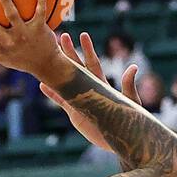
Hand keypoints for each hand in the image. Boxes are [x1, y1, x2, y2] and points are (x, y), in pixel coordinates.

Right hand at [0, 0, 61, 80]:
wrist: (48, 66)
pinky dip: (40, 0)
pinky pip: (40, 12)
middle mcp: (10, 43)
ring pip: (13, 16)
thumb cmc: (23, 60)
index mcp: (0, 50)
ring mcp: (25, 35)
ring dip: (5, 1)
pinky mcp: (39, 29)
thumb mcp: (5, 60)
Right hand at [37, 32, 139, 150]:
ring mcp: (80, 100)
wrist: (118, 141)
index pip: (93, 63)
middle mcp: (89, 90)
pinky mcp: (74, 112)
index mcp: (102, 85)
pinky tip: (43, 85)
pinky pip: (61, 100)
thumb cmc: (129, 122)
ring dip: (58, 69)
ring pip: (66, 81)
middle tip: (61, 36)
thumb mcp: (130, 102)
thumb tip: (134, 67)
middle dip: (70, 52)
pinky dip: (52, 92)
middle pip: (77, 67)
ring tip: (48, 56)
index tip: (83, 35)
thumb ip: (128, 85)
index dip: (88, 49)